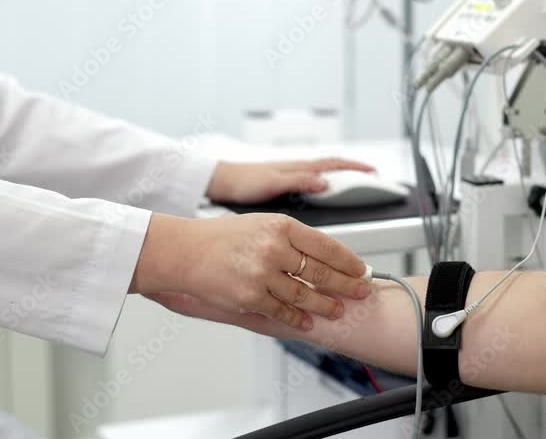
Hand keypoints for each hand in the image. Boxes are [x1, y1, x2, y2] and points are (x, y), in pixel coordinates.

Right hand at [130, 213, 370, 330]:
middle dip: (347, 285)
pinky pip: (282, 312)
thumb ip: (292, 238)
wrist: (183, 251)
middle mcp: (274, 249)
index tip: (361, 270)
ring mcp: (262, 275)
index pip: (327, 246)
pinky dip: (298, 318)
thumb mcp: (262, 224)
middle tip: (362, 291)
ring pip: (305, 295)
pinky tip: (308, 321)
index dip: (348, 261)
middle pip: (321, 272)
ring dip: (326, 305)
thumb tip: (324, 256)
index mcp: (281, 226)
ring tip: (338, 309)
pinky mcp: (250, 297)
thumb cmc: (222, 237)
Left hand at [206, 158, 374, 204]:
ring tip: (358, 187)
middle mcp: (299, 170)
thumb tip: (325, 182)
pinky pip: (314, 184)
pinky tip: (328, 197)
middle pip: (335, 169)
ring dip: (343, 179)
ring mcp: (293, 177)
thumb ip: (300, 181)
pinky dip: (327, 187)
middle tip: (375, 180)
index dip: (356, 168)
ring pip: (326, 176)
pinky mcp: (286, 186)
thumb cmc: (244, 181)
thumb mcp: (273, 183)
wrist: (222, 183)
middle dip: (355, 172)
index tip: (375, 172)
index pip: (336, 164)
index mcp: (300, 168)